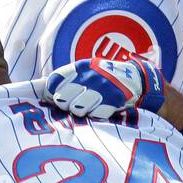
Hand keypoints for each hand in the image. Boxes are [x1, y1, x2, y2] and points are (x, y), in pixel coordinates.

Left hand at [45, 56, 165, 119]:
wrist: (137, 79)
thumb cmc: (106, 77)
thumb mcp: (88, 70)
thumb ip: (69, 78)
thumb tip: (45, 89)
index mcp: (80, 67)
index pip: (54, 81)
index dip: (50, 92)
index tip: (51, 97)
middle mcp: (89, 77)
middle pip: (62, 98)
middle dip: (64, 104)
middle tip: (71, 104)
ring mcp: (101, 89)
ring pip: (76, 109)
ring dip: (79, 111)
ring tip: (87, 108)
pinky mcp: (112, 100)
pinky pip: (94, 114)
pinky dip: (94, 115)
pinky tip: (99, 110)